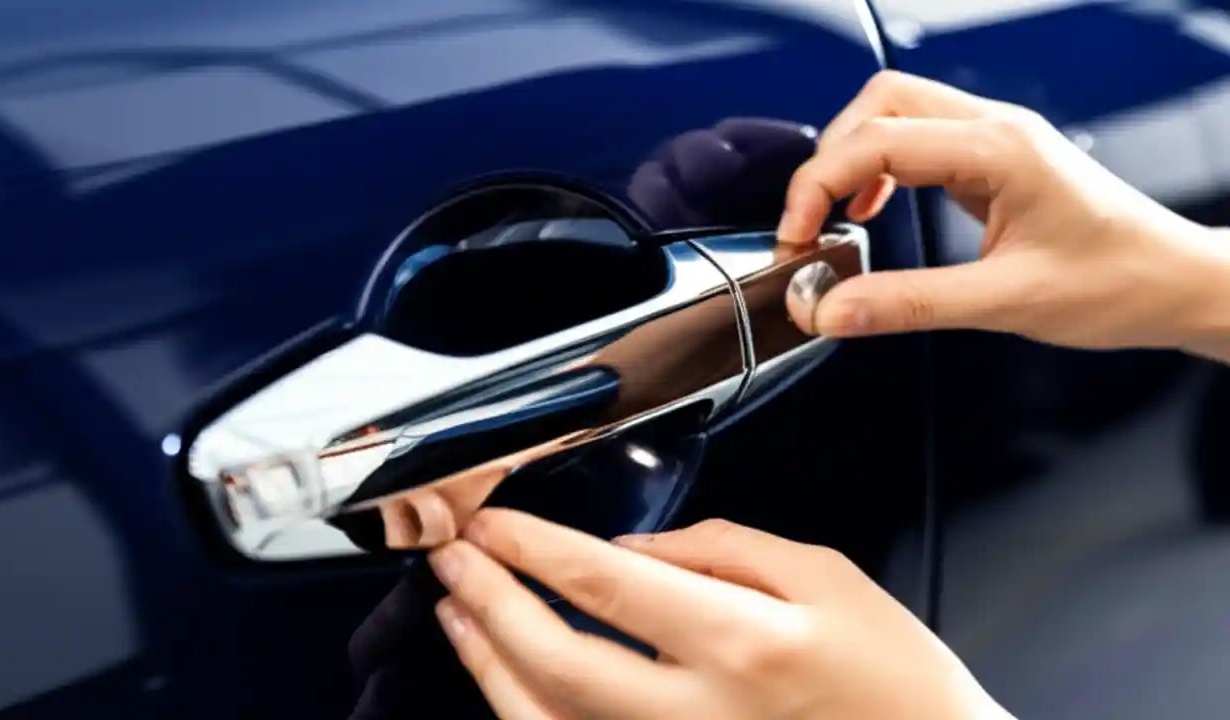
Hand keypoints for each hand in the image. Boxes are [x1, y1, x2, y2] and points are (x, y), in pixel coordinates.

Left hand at [427, 510, 1011, 719]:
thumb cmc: (897, 684)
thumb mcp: (827, 579)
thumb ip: (724, 550)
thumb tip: (634, 546)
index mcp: (743, 644)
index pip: (607, 582)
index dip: (533, 547)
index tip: (493, 522)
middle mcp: (700, 716)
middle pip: (557, 659)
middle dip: (488, 602)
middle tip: (451, 559)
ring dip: (488, 663)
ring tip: (456, 613)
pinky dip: (525, 717)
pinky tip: (505, 681)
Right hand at [778, 70, 1229, 354]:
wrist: (1176, 283)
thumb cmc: (1118, 284)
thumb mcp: (1006, 303)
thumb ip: (910, 304)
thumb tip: (831, 309)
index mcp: (1000, 149)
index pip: (877, 141)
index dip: (818, 186)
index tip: (797, 239)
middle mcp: (996, 129)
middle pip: (878, 103)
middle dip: (827, 160)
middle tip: (806, 225)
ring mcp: (996, 138)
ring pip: (894, 113)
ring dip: (851, 159)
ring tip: (832, 218)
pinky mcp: (995, 160)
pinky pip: (918, 140)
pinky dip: (879, 169)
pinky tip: (873, 208)